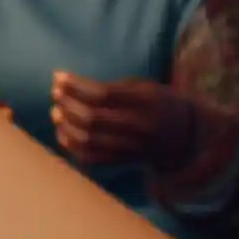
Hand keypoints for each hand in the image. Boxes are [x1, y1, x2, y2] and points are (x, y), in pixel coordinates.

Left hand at [51, 71, 193, 167]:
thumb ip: (110, 87)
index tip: (58, 77)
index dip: (75, 86)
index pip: (103, 94)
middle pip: (93, 118)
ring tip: (56, 111)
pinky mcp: (124, 162)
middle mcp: (140, 127)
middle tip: (55, 94)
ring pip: (89, 140)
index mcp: (146, 102)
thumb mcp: (142, 87)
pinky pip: (91, 158)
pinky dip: (71, 146)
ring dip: (66, 125)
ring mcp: (132, 147)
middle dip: (68, 105)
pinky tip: (62, 132)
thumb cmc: (154, 102)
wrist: (183, 135)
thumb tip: (67, 85)